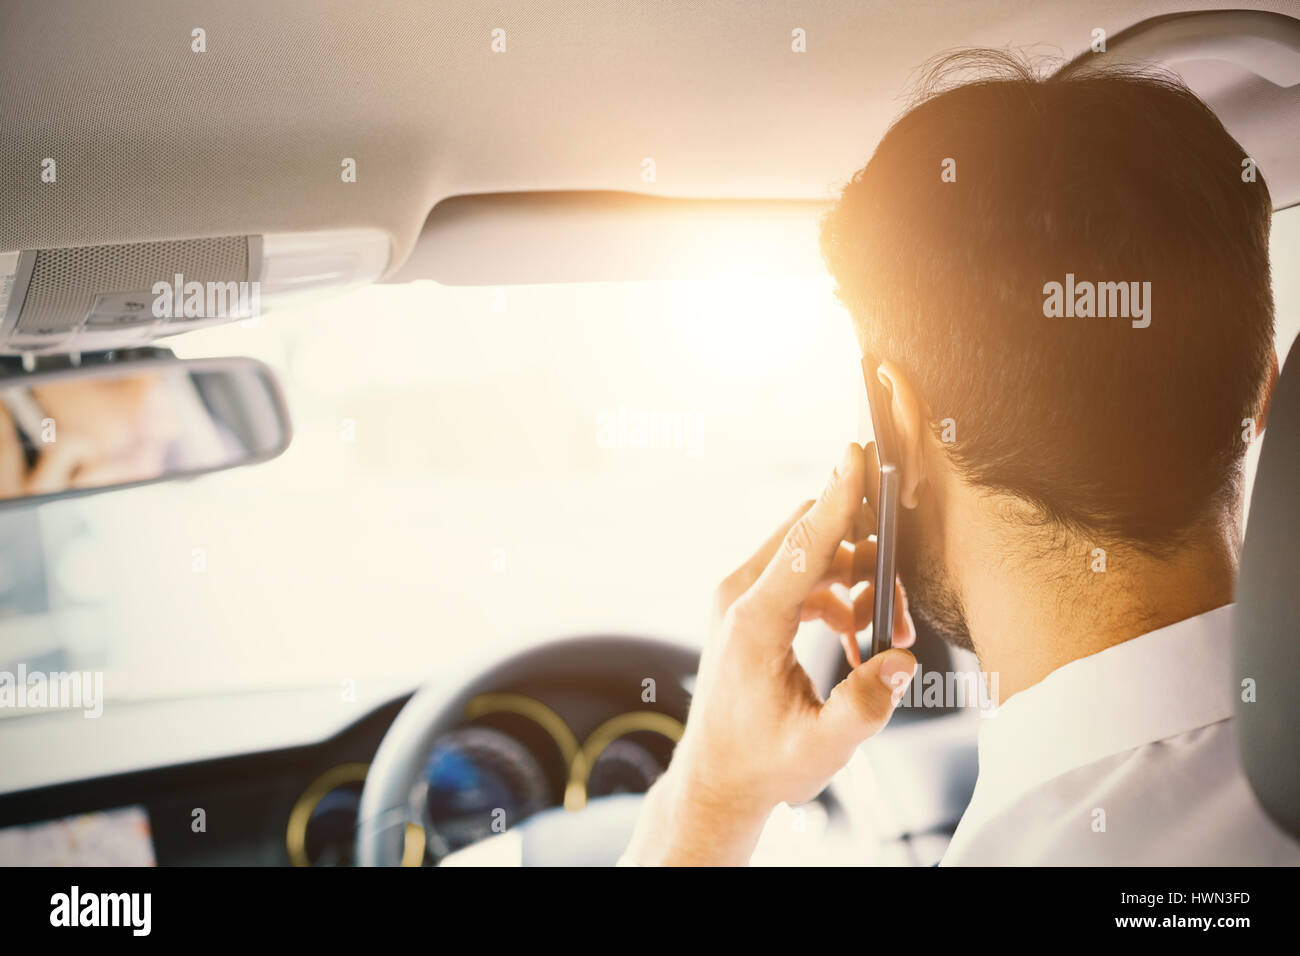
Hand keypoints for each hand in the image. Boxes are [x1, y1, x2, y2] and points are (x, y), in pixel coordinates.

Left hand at [623, 442, 916, 864]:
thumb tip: (904, 661)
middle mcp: (740, 597)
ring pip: (811, 555)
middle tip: (900, 612)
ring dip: (857, 582)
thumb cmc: (762, 764)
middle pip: (811, 537)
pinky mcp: (750, 608)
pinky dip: (838, 598)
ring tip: (888, 638)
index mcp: (753, 621)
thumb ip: (865, 705)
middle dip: (867, 556)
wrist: (717, 779)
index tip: (857, 453)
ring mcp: (741, 599)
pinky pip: (803, 577)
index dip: (837, 497)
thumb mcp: (821, 747)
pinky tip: (858, 645)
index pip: (804, 543)